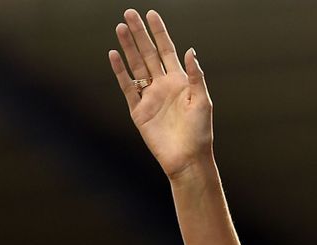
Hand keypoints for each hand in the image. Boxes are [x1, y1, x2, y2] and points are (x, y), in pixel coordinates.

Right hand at [108, 9, 212, 179]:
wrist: (187, 158)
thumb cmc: (200, 133)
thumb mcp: (203, 102)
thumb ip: (196, 76)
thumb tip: (190, 50)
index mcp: (181, 81)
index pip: (168, 50)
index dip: (160, 32)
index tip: (152, 14)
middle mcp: (163, 85)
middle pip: (148, 53)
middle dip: (139, 33)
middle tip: (129, 13)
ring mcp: (149, 96)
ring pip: (136, 66)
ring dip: (128, 47)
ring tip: (120, 27)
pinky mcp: (138, 110)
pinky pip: (127, 86)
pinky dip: (120, 71)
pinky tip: (114, 55)